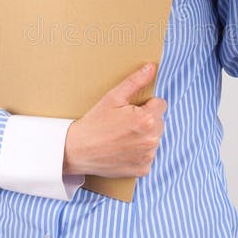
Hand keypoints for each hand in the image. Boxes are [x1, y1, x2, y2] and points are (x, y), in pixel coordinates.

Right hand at [62, 63, 166, 178]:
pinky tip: (123, 149)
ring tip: (122, 136)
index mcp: (147, 119)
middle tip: (124, 123)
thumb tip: (152, 67)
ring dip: (144, 136)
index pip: (160, 104)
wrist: (77, 150)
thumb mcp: (113, 98)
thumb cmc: (94, 123)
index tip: (130, 110)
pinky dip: (139, 152)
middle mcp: (151, 139)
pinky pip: (149, 155)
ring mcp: (148, 156)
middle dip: (146, 120)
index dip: (145, 104)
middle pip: (159, 122)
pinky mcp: (143, 169)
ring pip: (154, 138)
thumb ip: (136, 81)